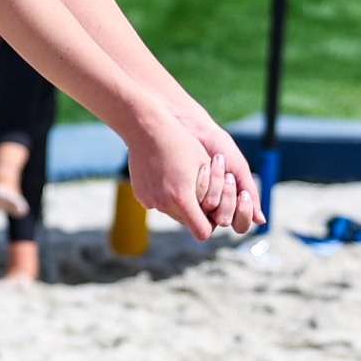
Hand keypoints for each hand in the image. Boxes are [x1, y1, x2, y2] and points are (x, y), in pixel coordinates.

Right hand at [125, 116, 214, 240]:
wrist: (147, 128)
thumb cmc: (182, 143)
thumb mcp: (206, 167)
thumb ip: (214, 194)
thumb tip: (220, 216)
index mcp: (182, 199)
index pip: (202, 232)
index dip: (209, 224)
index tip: (212, 211)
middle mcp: (164, 204)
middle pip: (186, 222)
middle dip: (194, 210)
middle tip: (196, 188)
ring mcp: (149, 201)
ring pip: (172, 212)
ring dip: (179, 202)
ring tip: (179, 176)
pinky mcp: (140, 196)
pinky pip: (158, 203)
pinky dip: (163, 194)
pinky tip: (164, 173)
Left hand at [186, 117, 263, 232]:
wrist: (198, 131)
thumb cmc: (220, 149)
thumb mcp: (239, 171)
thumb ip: (250, 194)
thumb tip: (261, 220)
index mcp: (230, 203)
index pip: (240, 224)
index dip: (244, 212)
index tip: (244, 194)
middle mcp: (213, 207)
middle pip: (225, 221)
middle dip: (229, 199)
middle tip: (229, 178)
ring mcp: (198, 203)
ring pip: (209, 216)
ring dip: (218, 193)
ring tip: (219, 172)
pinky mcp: (184, 197)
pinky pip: (194, 206)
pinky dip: (204, 189)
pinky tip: (205, 172)